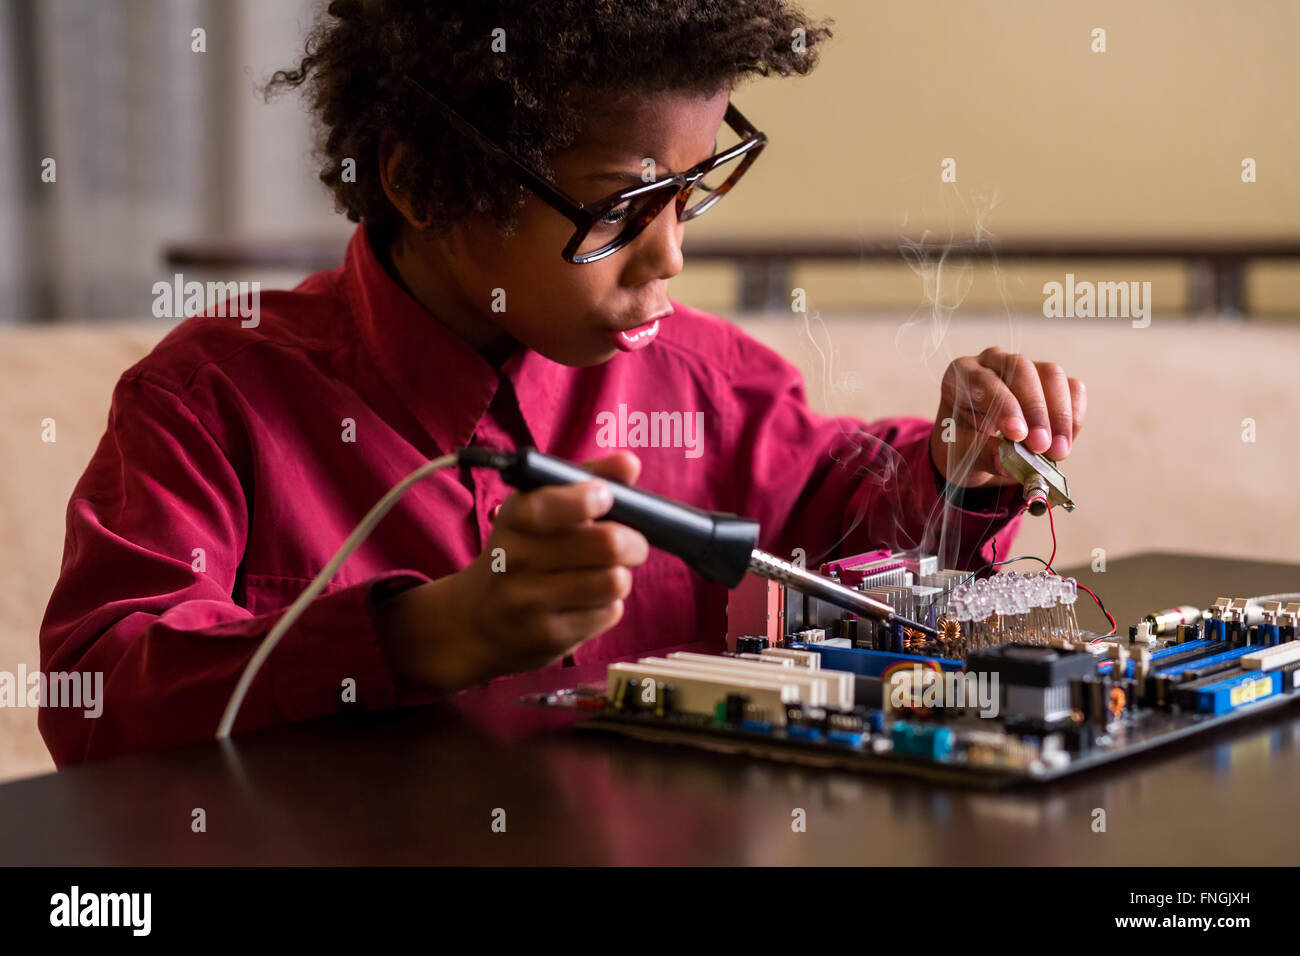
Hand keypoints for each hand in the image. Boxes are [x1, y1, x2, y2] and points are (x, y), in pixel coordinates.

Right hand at [376, 451, 648, 691]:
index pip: (548, 505)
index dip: (586, 498)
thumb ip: (584, 480)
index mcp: (513, 519)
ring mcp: (529, 602)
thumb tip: (629, 462)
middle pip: (607, 544)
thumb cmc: (520, 555)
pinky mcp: (548, 638)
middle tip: (630, 543)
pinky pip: (609, 613)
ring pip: (614, 581)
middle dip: (633, 541)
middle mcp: (515, 560)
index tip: (605, 497)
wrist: (477, 622)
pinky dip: (609, 605)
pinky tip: (588, 602)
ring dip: (622, 575)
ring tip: (607, 573)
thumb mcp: (539, 511)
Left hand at [929, 347, 1085, 488]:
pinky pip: (1072, 388)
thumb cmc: (963, 444)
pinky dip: (1073, 416)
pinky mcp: (1051, 380)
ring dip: (1059, 414)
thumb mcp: (962, 453)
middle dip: (1036, 410)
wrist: (975, 448)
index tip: (1018, 435)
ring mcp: (1026, 367)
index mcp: (962, 375)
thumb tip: (1007, 462)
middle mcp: (993, 362)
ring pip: (1051, 375)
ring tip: (1057, 451)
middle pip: (1022, 370)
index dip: (1005, 406)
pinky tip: (1065, 441)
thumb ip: (983, 454)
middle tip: (1041, 446)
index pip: (985, 380)